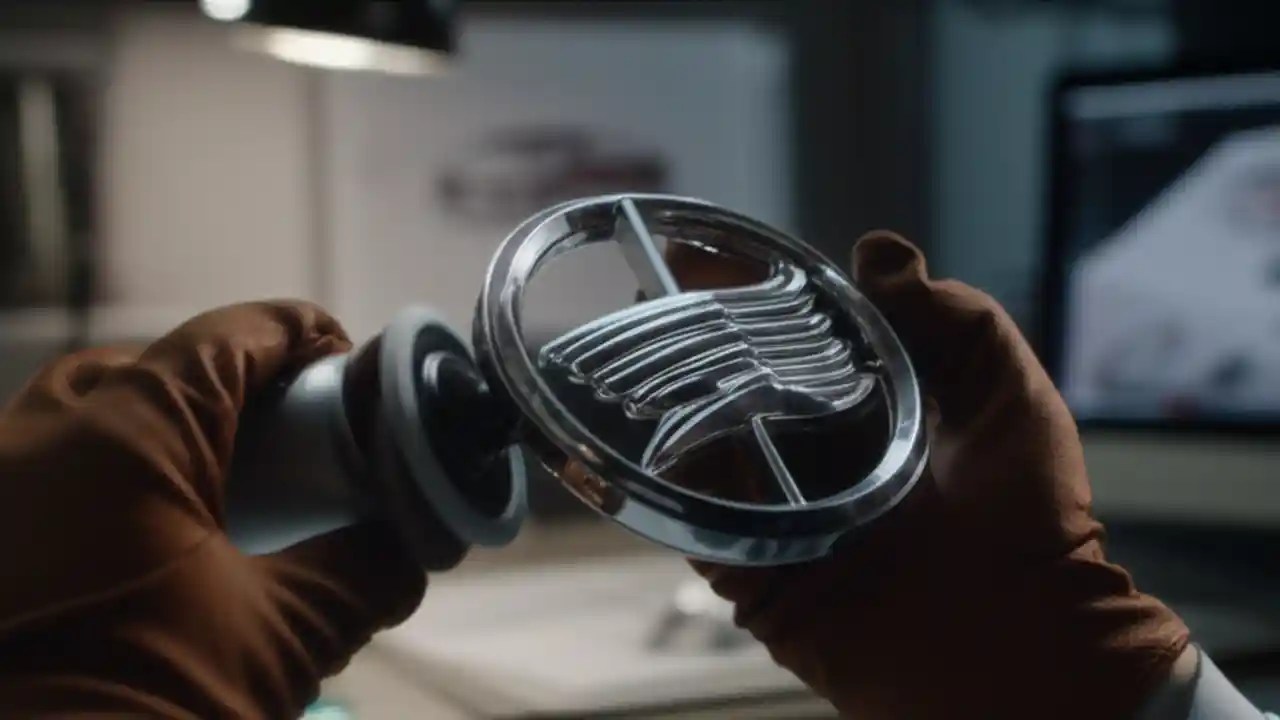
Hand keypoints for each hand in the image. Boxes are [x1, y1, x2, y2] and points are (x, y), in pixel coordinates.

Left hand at [0, 302, 424, 717]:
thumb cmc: (142, 702)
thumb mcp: (278, 641)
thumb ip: (363, 575)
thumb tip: (409, 547)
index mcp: (116, 438)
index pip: (223, 339)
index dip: (296, 335)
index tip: (346, 364)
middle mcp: (30, 443)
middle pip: (143, 369)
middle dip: (222, 382)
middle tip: (285, 434)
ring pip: (80, 420)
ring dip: (158, 431)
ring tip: (221, 484)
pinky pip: (42, 477)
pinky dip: (105, 481)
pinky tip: (151, 538)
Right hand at [667, 235, 1189, 719]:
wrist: (1026, 639)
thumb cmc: (1034, 520)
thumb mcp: (1007, 396)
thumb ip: (954, 318)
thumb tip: (875, 249)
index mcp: (872, 411)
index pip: (794, 337)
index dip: (747, 294)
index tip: (696, 251)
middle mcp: (819, 457)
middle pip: (734, 389)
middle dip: (688, 345)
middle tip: (644, 300)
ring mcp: (785, 516)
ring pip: (702, 453)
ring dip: (668, 410)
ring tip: (629, 361)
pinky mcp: (761, 574)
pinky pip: (696, 526)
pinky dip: (668, 490)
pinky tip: (646, 446)